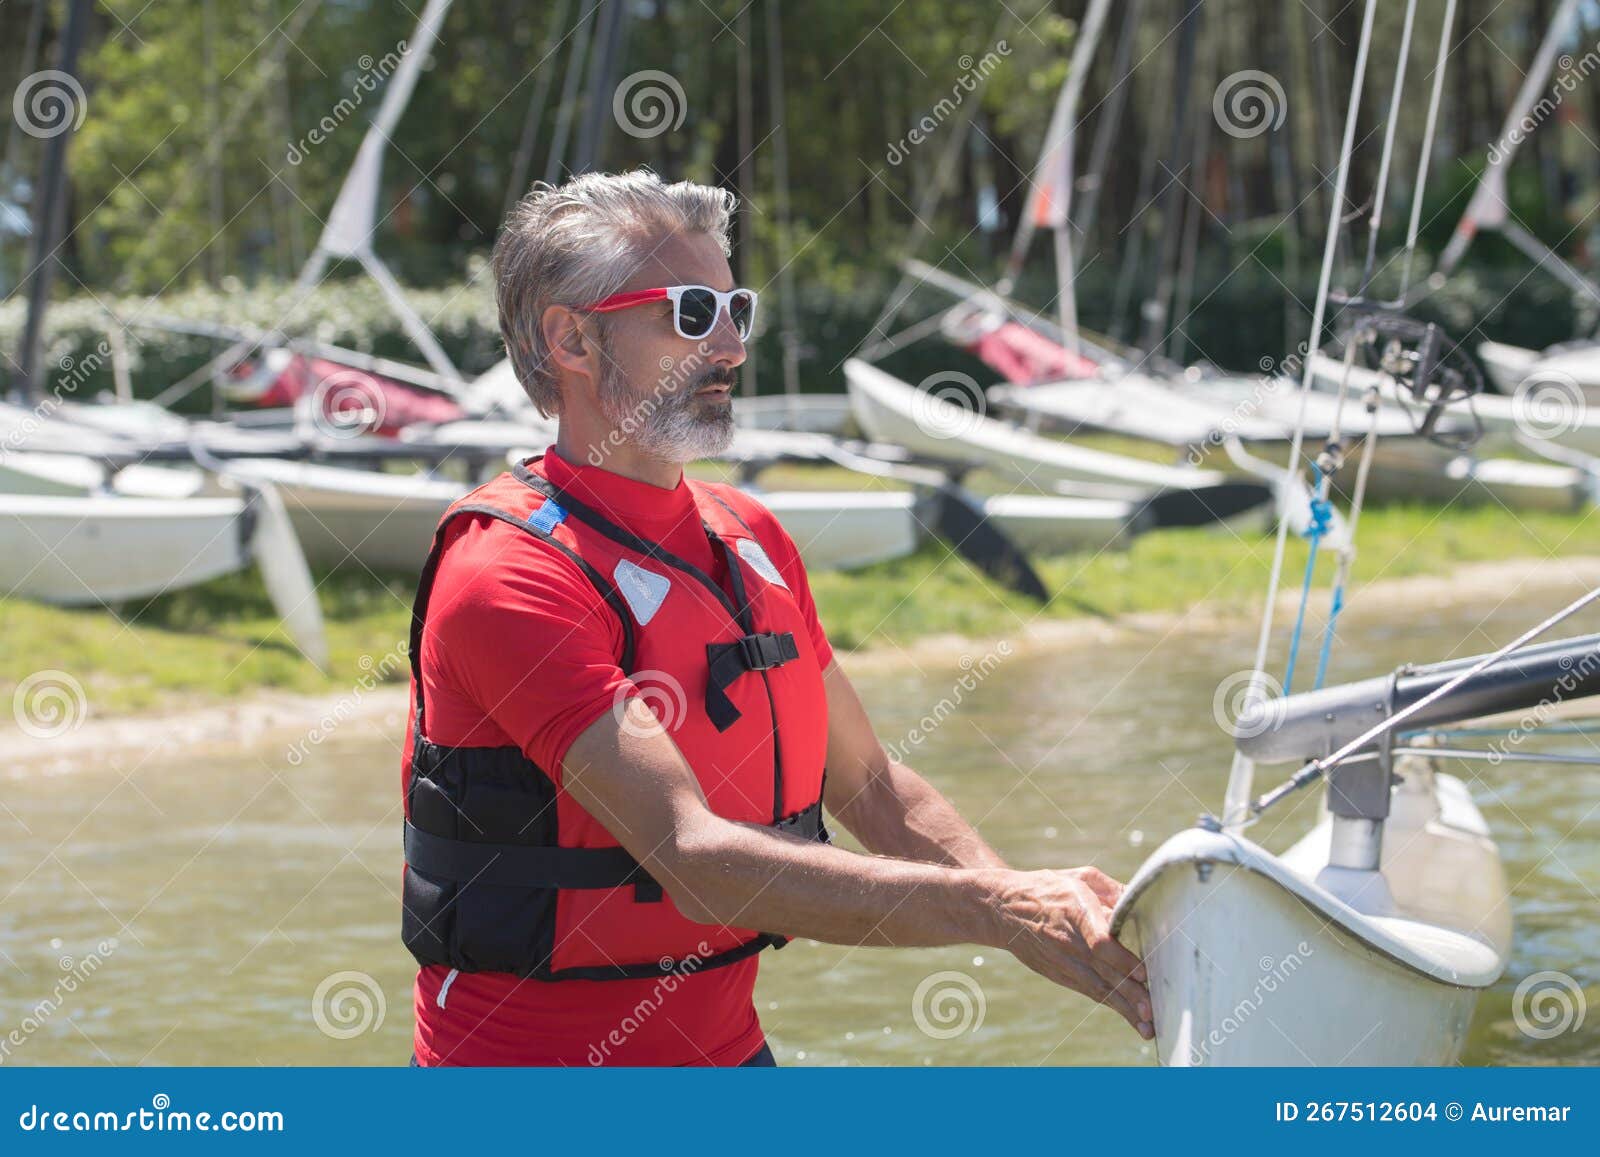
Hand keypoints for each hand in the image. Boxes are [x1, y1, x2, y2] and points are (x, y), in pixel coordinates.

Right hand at [991, 866, 1153, 1039]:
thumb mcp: (1080, 877)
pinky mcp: (1059, 974)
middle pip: (1103, 971)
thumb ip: (1112, 890)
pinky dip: (1111, 1004)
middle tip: (1154, 1011)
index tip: (1144, 972)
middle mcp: (1069, 940)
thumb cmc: (1048, 888)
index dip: (1122, 960)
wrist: (1002, 909)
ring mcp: (1062, 961)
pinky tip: (1130, 1016)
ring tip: (1147, 1026)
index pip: (1100, 941)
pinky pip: (1089, 991)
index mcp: (1075, 910)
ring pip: (1098, 988)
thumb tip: (1143, 903)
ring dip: (1124, 1008)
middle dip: (1131, 993)